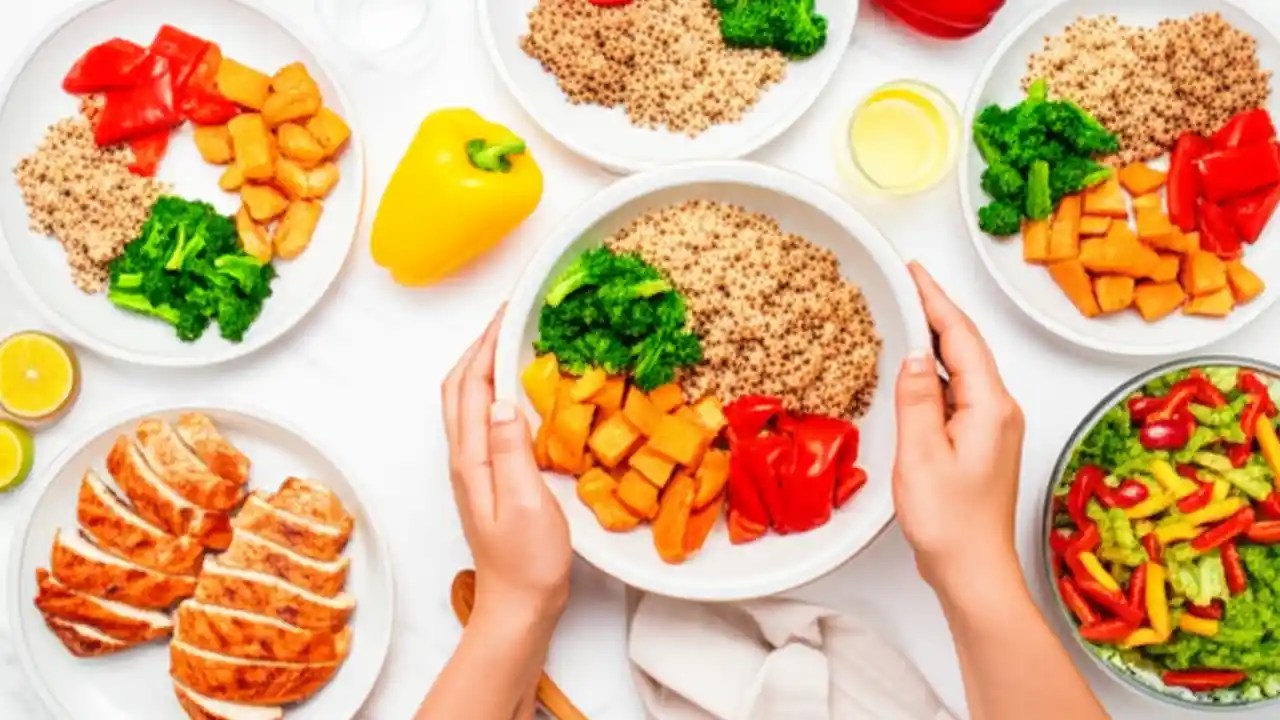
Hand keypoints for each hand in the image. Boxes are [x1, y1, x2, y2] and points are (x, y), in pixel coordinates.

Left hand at [442, 311, 572, 628]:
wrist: (519, 607)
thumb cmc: (527, 562)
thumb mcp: (527, 502)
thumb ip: (513, 450)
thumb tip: (504, 400)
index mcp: (472, 458)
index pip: (472, 385)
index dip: (488, 343)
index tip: (511, 311)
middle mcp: (465, 458)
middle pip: (460, 387)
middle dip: (480, 345)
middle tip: (512, 316)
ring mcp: (474, 469)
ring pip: (468, 402)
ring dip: (485, 365)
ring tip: (515, 342)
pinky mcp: (487, 478)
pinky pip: (484, 419)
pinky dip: (496, 391)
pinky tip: (521, 392)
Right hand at [892, 263, 1024, 593]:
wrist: (974, 572)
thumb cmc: (950, 524)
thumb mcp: (922, 456)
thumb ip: (916, 399)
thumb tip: (913, 355)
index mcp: (990, 407)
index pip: (960, 337)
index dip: (936, 300)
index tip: (914, 272)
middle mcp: (1000, 411)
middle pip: (966, 347)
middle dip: (937, 312)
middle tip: (907, 284)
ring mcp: (995, 428)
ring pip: (963, 369)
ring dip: (935, 342)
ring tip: (906, 316)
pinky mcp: (984, 443)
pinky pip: (959, 393)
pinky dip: (936, 373)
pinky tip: (916, 372)